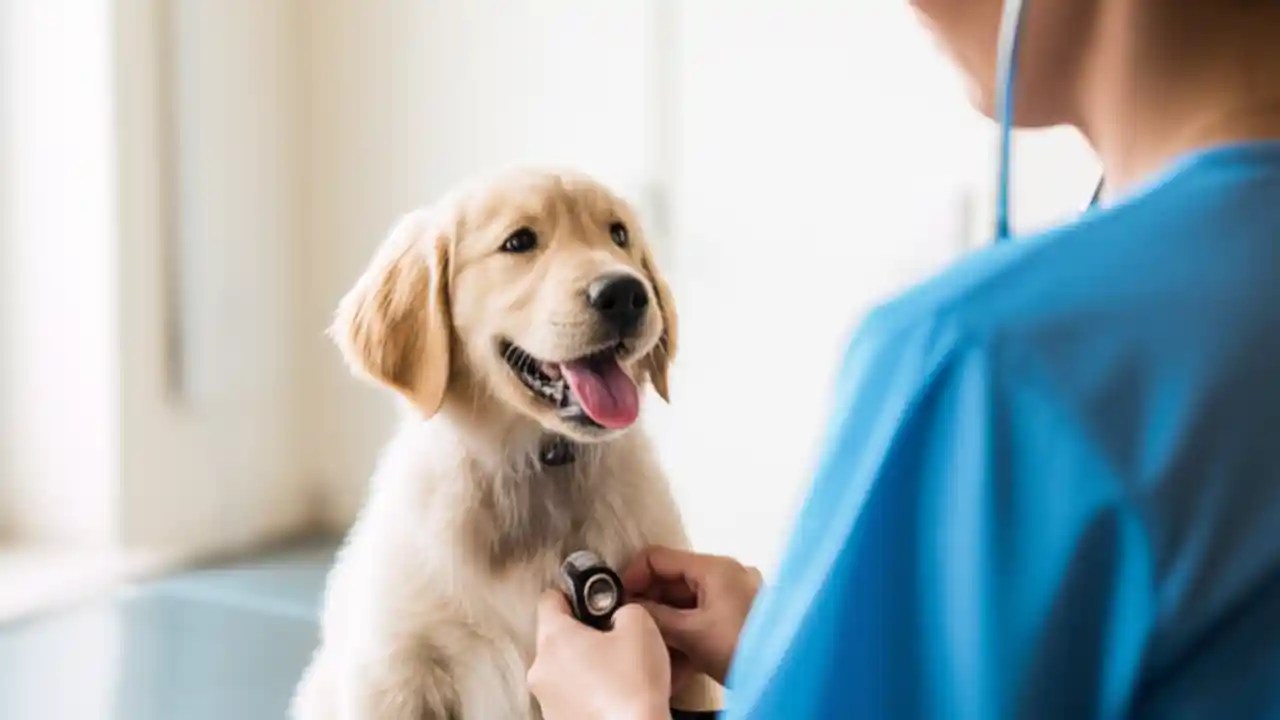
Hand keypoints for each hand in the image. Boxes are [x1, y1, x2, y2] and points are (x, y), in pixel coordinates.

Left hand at [528, 591, 670, 719]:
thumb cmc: (632, 683)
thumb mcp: (640, 625)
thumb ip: (623, 608)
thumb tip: (617, 615)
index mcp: (554, 637)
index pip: (549, 598)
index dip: (574, 594)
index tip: (595, 601)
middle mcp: (541, 668)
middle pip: (557, 637)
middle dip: (586, 634)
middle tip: (617, 639)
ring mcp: (546, 700)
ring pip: (565, 669)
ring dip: (588, 665)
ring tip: (622, 672)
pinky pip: (572, 695)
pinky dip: (590, 692)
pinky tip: (617, 695)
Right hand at [623, 546, 762, 685]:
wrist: (790, 671)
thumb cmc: (745, 646)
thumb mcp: (692, 633)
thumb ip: (655, 616)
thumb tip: (627, 608)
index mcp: (713, 568)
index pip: (658, 558)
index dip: (632, 576)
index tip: (614, 600)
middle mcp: (724, 577)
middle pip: (671, 583)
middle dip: (648, 607)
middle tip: (627, 629)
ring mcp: (733, 599)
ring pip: (685, 607)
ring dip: (664, 630)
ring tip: (648, 652)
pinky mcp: (738, 622)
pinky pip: (702, 624)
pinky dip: (685, 641)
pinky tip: (673, 667)